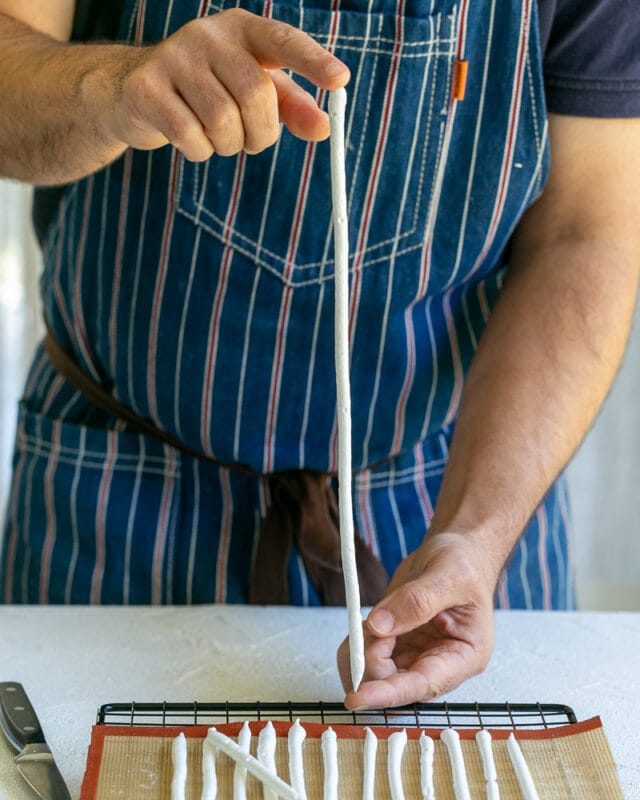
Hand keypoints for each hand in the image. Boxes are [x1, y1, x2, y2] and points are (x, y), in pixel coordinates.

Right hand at [86, 9, 349, 159]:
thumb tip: (324, 129)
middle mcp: (208, 34)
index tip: (340, 80)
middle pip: (255, 93)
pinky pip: (191, 136)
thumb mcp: (254, 96)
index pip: (283, 40)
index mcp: (241, 31)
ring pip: (223, 120)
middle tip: (252, 142)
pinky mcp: (146, 87)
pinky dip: (200, 151)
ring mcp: (173, 56)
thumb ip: (291, 109)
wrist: (135, 95)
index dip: (312, 60)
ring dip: (229, 146)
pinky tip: (192, 141)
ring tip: (219, 139)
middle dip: (261, 133)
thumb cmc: (208, 93)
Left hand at [337, 532, 499, 708]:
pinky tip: (363, 624)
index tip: (358, 697)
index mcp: (463, 657)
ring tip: (370, 619)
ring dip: (361, 652)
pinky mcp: (397, 640)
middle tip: (367, 628)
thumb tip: (379, 626)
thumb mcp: (449, 576)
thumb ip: (417, 601)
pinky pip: (368, 654)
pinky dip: (357, 643)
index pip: (422, 686)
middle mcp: (438, 662)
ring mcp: (415, 653)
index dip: (388, 694)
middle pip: (393, 683)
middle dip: (371, 661)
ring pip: (376, 673)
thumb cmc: (465, 563)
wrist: (458, 549)